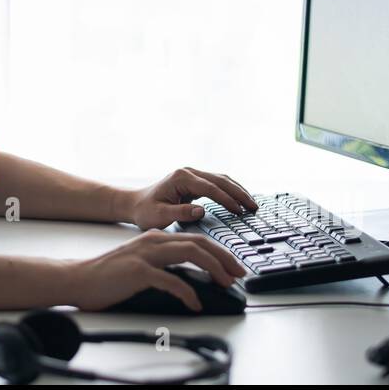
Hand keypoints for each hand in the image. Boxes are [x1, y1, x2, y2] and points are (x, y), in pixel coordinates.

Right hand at [68, 230, 246, 311]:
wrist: (78, 279)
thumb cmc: (108, 276)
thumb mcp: (141, 263)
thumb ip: (163, 264)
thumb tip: (191, 279)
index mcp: (155, 238)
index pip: (196, 239)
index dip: (219, 252)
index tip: (233, 266)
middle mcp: (153, 241)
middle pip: (199, 243)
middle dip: (224, 258)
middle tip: (238, 274)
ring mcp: (145, 255)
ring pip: (190, 254)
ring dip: (213, 268)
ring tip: (225, 284)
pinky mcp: (138, 271)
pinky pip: (171, 281)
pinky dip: (188, 292)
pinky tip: (195, 303)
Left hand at [123, 167, 257, 229]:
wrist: (135, 204)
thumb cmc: (145, 211)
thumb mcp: (159, 216)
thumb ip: (180, 213)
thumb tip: (201, 210)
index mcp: (181, 178)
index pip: (210, 188)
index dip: (226, 200)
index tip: (239, 211)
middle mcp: (188, 173)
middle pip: (220, 180)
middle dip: (239, 193)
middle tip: (253, 207)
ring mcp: (192, 175)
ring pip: (221, 180)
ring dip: (238, 191)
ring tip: (252, 204)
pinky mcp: (194, 182)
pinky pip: (217, 184)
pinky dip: (230, 191)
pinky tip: (240, 200)